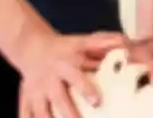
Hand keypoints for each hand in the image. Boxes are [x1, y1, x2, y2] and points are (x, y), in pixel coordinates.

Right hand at [15, 29, 129, 117]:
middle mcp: (49, 80)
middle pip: (59, 100)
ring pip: (41, 111)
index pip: (76, 78)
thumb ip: (103, 43)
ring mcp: (36, 92)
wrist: (32, 47)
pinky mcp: (26, 99)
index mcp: (65, 66)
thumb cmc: (64, 48)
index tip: (97, 102)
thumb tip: (126, 43)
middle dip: (70, 114)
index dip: (86, 90)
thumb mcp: (82, 42)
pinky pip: (25, 114)